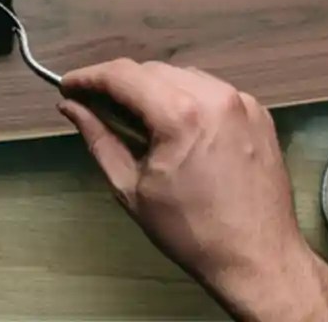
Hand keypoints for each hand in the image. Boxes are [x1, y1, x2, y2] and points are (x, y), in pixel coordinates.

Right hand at [58, 60, 327, 321]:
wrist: (258, 257)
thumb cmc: (190, 232)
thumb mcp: (131, 188)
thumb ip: (99, 139)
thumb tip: (71, 107)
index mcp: (180, 114)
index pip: (123, 74)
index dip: (89, 76)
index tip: (68, 84)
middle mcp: (214, 95)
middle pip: (152, 70)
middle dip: (120, 83)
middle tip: (97, 106)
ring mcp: (242, 101)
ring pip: (183, 75)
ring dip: (154, 88)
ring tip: (138, 119)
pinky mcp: (259, 112)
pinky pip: (212, 90)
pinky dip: (187, 98)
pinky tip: (178, 127)